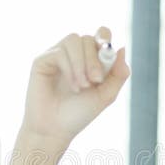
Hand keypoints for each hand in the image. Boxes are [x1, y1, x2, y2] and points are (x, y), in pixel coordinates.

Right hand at [20, 26, 129, 143]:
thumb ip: (118, 74)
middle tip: (96, 80)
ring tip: (82, 86)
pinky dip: (70, 68)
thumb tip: (122, 48)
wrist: (55, 129)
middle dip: (95, 59)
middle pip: (88, 38)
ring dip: (82, 63)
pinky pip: (60, 52)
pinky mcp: (43, 60)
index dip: (104, 36)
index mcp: (91, 59)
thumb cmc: (79, 113)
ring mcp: (57, 55)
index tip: (107, 51)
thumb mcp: (106, 95)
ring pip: (74, 40)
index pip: (100, 35)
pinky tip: (72, 86)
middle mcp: (74, 54)